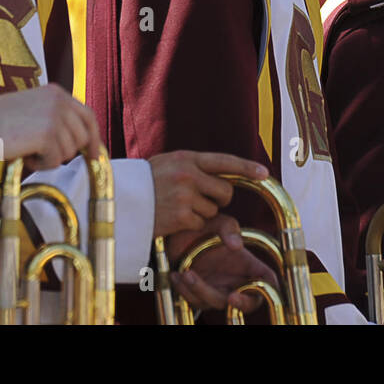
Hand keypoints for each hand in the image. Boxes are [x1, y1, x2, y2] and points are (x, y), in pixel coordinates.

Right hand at [0, 85, 99, 170]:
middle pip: (82, 136)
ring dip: (48, 158)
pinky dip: (40, 164)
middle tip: (44, 156)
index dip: (93, 137)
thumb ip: (54, 118)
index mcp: (55, 92)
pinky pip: (55, 161)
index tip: (94, 154)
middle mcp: (59, 100)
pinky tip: (24, 154)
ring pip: (68, 151)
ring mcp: (55, 116)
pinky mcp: (48, 133)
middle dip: (67, 152)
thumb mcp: (31, 110)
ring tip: (27, 150)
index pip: (87, 115)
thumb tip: (77, 141)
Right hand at [148, 150, 267, 236]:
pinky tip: (173, 218)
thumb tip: (224, 173)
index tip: (264, 173)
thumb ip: (194, 166)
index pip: (224, 161)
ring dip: (201, 213)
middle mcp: (188, 175)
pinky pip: (199, 224)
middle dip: (219, 199)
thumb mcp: (169, 163)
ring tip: (177, 206)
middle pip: (225, 191)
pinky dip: (190, 225)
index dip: (247, 168)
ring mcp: (184, 196)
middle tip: (202, 199)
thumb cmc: (145, 181)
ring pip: (212, 210)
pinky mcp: (180, 216)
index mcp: (187, 158)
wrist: (119, 199)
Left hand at [166, 214, 279, 314]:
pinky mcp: (197, 294)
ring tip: (187, 273)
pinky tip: (176, 275)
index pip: (267, 281)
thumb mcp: (219, 222)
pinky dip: (185, 291)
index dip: (268, 289)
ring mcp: (216, 289)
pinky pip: (195, 300)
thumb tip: (237, 246)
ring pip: (215, 302)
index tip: (257, 287)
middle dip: (241, 303)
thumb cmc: (204, 225)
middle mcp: (234, 280)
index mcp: (247, 264)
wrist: (177, 232)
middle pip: (246, 302)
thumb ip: (229, 229)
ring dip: (201, 291)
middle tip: (232, 297)